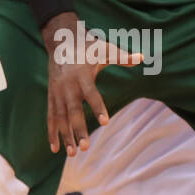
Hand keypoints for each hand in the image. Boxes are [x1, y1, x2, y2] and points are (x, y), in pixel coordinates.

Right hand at [42, 13, 143, 155]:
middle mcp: (68, 86)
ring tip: (73, 154)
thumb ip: (122, 57)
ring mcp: (57, 92)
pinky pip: (51, 117)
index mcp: (82, 75)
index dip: (98, 107)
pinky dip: (52, 132)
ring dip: (65, 136)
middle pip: (73, 110)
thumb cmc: (88, 47)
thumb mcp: (105, 49)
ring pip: (60, 117)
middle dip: (78, 129)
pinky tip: (55, 149)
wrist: (61, 40)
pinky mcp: (51, 97)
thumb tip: (143, 57)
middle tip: (85, 147)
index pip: (91, 94)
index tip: (105, 122)